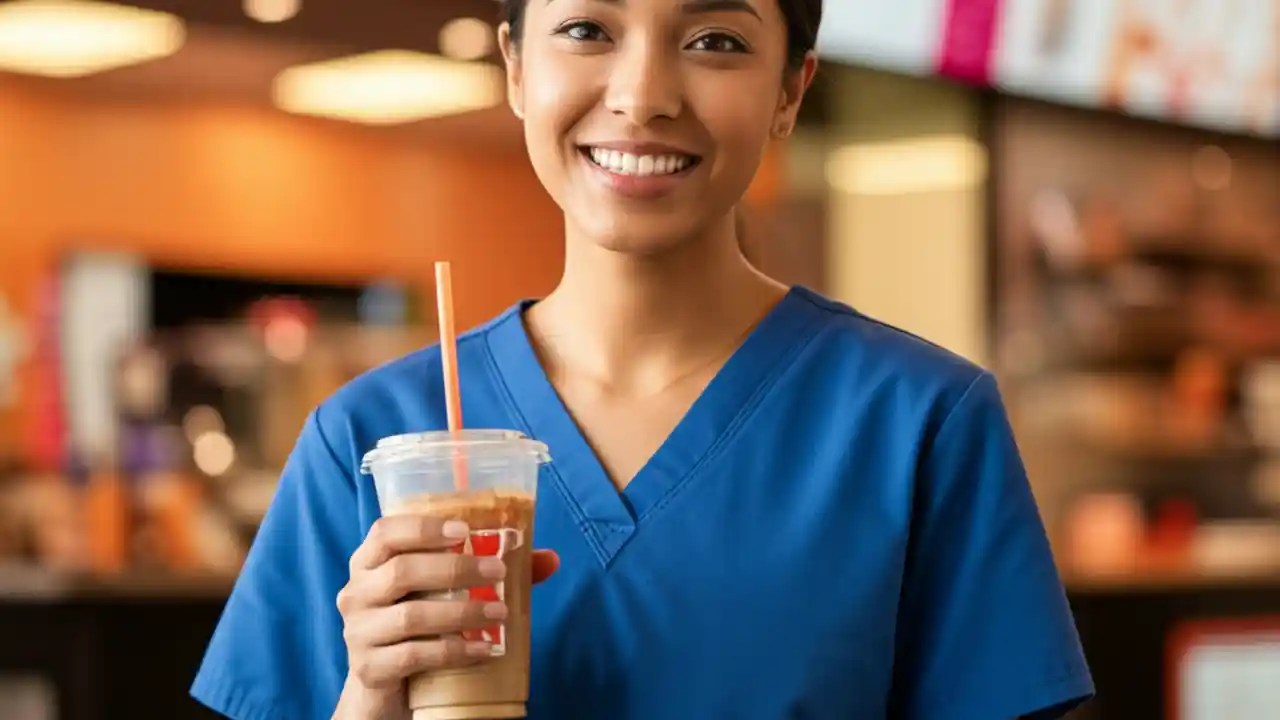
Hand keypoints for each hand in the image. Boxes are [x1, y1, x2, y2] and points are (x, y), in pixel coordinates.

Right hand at [332, 515, 558, 719]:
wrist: (386, 685)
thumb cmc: (419, 623)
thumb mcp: (444, 591)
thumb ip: (489, 570)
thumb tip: (549, 558)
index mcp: (369, 562)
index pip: (385, 532)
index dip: (423, 528)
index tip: (464, 529)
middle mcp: (356, 592)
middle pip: (403, 571)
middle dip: (456, 569)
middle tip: (498, 571)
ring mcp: (358, 632)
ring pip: (411, 616)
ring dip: (462, 612)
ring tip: (500, 612)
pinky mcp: (369, 668)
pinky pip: (414, 656)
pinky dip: (453, 651)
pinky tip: (482, 648)